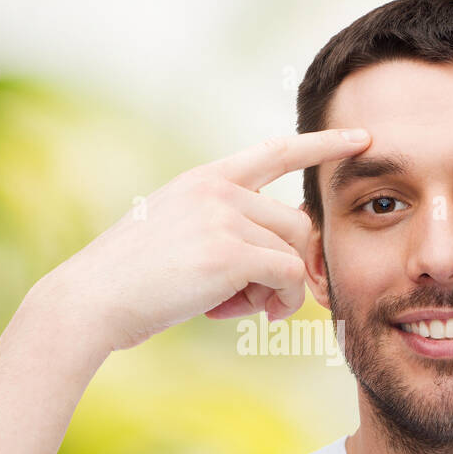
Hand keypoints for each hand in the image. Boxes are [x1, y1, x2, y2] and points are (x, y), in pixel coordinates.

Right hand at [52, 128, 371, 350]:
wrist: (92, 299)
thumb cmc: (131, 282)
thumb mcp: (175, 237)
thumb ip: (223, 232)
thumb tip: (279, 266)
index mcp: (204, 180)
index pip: (274, 151)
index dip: (321, 144)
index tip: (360, 138)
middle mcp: (217, 189)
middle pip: (293, 222)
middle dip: (287, 265)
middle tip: (260, 301)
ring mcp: (223, 216)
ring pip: (291, 251)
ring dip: (280, 289)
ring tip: (246, 310)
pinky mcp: (230, 252)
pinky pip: (286, 276)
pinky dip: (280, 301)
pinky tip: (255, 315)